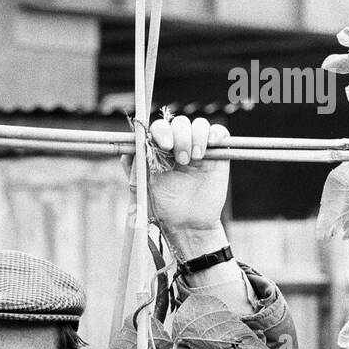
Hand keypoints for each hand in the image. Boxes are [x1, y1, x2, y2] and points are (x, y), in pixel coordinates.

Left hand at [145, 116, 230, 256]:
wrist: (188, 226)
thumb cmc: (163, 211)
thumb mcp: (141, 191)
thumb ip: (133, 169)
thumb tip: (130, 146)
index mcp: (159, 151)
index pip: (159, 128)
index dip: (161, 131)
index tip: (165, 146)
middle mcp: (178, 146)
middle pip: (179, 123)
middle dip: (180, 136)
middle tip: (181, 159)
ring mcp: (198, 148)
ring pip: (199, 125)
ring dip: (197, 136)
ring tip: (194, 159)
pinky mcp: (217, 154)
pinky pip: (218, 132)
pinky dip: (216, 133)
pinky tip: (212, 144)